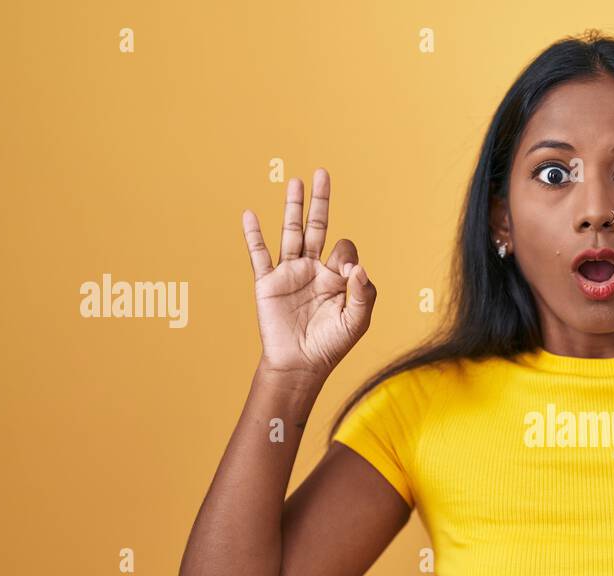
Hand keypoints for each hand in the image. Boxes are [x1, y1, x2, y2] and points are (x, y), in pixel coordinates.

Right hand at [241, 168, 375, 380]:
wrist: (300, 365)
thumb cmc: (331, 346)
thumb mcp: (357, 321)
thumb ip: (364, 293)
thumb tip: (358, 266)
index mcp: (336, 277)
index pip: (345, 248)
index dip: (347, 254)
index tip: (346, 271)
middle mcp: (313, 270)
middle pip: (317, 227)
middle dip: (321, 201)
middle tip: (322, 173)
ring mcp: (289, 273)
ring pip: (291, 233)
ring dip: (292, 208)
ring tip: (294, 181)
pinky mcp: (267, 282)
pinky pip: (259, 254)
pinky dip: (253, 235)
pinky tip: (250, 215)